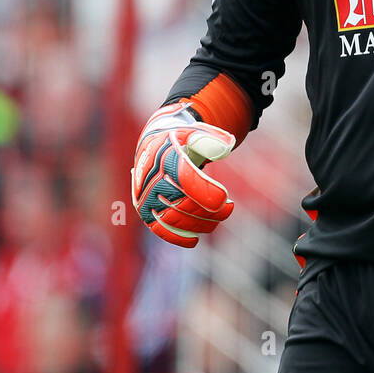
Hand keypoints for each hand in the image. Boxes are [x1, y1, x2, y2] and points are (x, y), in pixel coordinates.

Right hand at [131, 101, 236, 247]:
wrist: (153, 147)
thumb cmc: (180, 140)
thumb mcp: (195, 132)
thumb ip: (212, 139)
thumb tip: (227, 148)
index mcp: (164, 157)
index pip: (185, 178)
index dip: (205, 191)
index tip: (225, 199)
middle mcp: (151, 179)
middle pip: (182, 202)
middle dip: (209, 210)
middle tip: (228, 209)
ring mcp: (146, 197)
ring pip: (173, 219)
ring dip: (199, 224)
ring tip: (218, 220)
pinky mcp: (145, 211)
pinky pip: (158, 228)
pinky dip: (176, 237)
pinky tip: (194, 240)